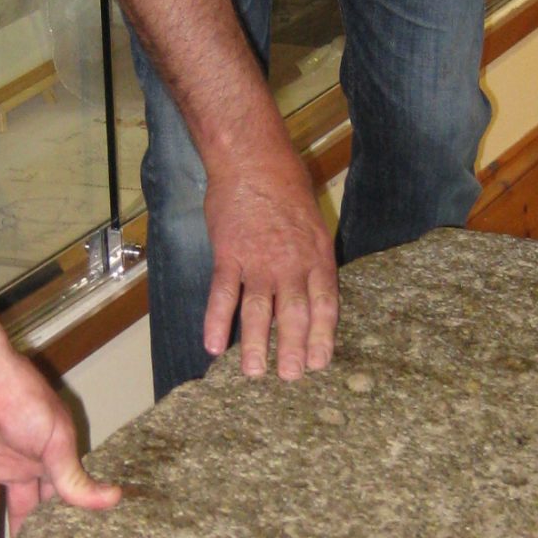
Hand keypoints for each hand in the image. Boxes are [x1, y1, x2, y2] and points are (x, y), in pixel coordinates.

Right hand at [203, 156, 338, 378]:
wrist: (251, 159)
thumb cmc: (284, 183)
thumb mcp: (313, 220)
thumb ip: (312, 256)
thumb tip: (312, 286)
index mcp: (317, 256)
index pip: (325, 305)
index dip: (324, 336)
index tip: (321, 362)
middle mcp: (291, 264)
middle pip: (294, 315)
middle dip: (294, 349)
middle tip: (291, 378)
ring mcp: (258, 261)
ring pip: (259, 311)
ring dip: (256, 345)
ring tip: (255, 372)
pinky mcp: (228, 255)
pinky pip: (223, 294)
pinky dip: (217, 321)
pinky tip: (212, 345)